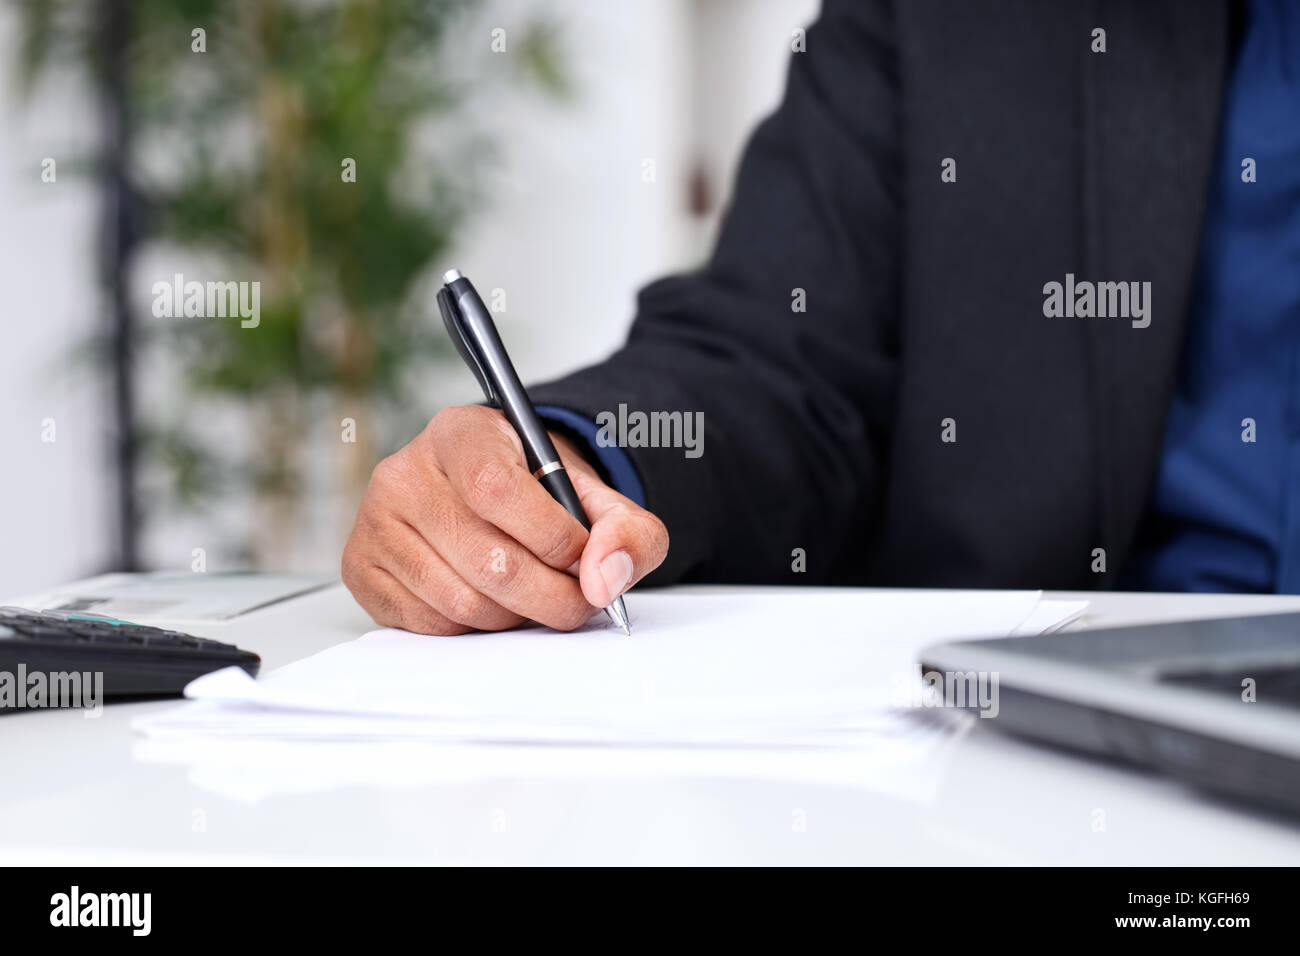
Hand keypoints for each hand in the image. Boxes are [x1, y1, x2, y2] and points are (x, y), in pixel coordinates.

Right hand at [342, 404, 668, 633]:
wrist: (493, 497)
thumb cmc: (539, 494)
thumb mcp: (597, 497)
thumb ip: (626, 529)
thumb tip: (606, 578)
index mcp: (460, 433)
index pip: (498, 489)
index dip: (553, 538)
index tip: (585, 556)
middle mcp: (404, 472)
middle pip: (487, 560)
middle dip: (551, 595)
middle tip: (578, 598)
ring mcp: (375, 522)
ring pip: (462, 603)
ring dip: (517, 616)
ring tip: (535, 595)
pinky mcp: (361, 569)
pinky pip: (431, 625)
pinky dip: (476, 628)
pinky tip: (492, 600)